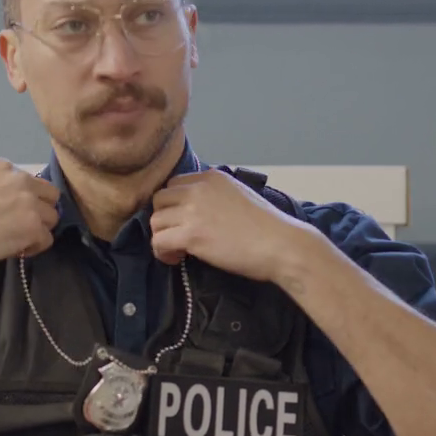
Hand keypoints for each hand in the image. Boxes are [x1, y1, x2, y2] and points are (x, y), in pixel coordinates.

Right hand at [0, 159, 60, 270]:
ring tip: (17, 239)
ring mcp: (29, 203)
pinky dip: (34, 247)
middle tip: (23, 226)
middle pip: (51, 196)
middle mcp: (21, 180)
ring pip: (52, 218)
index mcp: (4, 167)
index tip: (12, 213)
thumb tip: (12, 200)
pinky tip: (16, 249)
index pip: (32, 181)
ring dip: (38, 230)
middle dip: (40, 211)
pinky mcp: (33, 227)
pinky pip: (47, 240)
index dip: (26, 199)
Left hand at [150, 170, 310, 282]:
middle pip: (159, 200)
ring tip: (178, 251)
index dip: (173, 206)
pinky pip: (158, 241)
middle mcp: (198, 189)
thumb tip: (200, 211)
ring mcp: (193, 211)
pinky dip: (162, 252)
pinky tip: (177, 258)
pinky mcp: (191, 234)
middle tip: (177, 237)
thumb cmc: (267, 226)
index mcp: (211, 177)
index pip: (174, 185)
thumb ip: (215, 196)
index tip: (183, 221)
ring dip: (162, 237)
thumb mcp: (238, 196)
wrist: (280, 244)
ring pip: (155, 221)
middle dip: (164, 219)